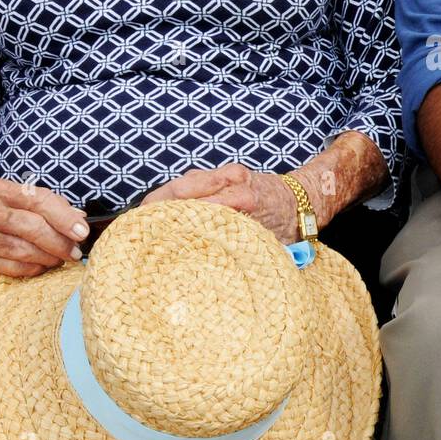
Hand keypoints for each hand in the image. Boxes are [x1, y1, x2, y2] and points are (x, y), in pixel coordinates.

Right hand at [0, 178, 88, 278]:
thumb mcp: (21, 196)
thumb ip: (51, 206)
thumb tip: (78, 221)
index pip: (39, 201)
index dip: (64, 218)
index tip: (81, 232)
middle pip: (33, 229)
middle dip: (60, 243)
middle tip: (74, 251)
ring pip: (24, 252)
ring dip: (49, 258)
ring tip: (59, 258)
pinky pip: (11, 269)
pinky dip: (32, 269)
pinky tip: (40, 265)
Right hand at [140, 163, 302, 243]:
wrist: (304, 199)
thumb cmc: (286, 226)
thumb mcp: (266, 245)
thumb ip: (237, 249)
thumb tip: (205, 267)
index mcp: (241, 200)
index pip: (192, 208)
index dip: (167, 224)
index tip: (149, 241)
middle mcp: (231, 181)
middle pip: (179, 192)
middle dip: (154, 212)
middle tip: (136, 234)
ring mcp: (226, 173)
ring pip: (181, 184)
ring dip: (159, 203)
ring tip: (141, 224)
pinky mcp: (223, 172)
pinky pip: (190, 182)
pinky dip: (173, 197)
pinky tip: (160, 212)